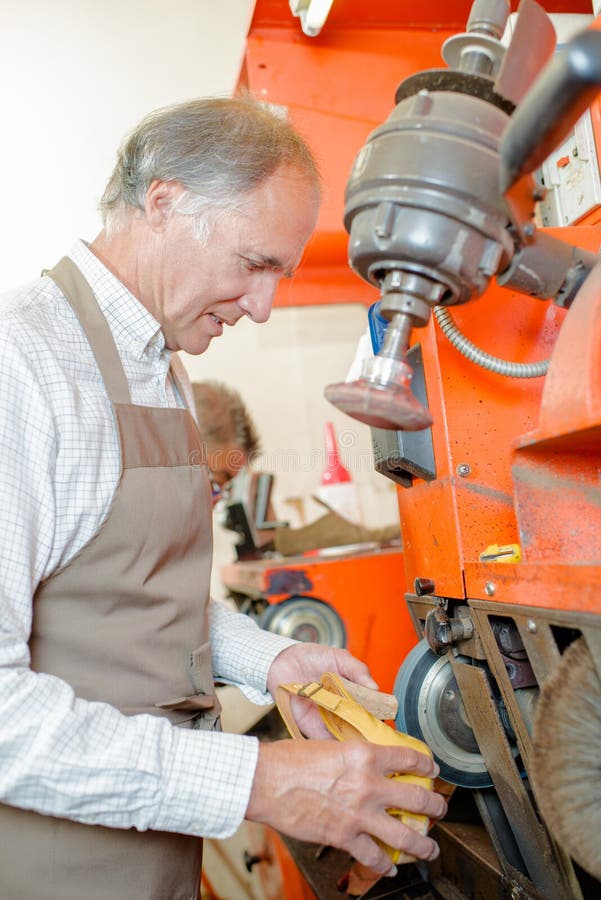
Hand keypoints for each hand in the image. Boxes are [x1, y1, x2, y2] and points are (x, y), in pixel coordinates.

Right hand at [246, 737, 445, 875]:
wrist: (266, 782)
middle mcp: (368, 784)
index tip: (432, 770)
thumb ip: (353, 754)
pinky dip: (385, 864)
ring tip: (430, 847)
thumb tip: (366, 759)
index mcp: (365, 755)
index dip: (427, 765)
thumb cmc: (290, 760)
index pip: (409, 759)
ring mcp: (359, 814)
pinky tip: (391, 866)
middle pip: (417, 798)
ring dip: (423, 844)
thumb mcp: (329, 744)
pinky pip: (374, 856)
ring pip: (405, 835)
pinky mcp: (345, 837)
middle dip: (434, 806)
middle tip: (439, 809)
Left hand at [266, 643, 377, 738]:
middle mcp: (343, 711)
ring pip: (346, 738)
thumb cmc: (313, 657)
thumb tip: (376, 688)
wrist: (284, 660)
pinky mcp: (311, 728)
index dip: (381, 718)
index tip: (390, 724)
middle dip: (370, 734)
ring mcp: (328, 721)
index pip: (372, 711)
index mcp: (353, 695)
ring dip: (354, 742)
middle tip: (379, 739)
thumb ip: (358, 671)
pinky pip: (325, 741)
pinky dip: (334, 745)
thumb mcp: (340, 658)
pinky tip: (343, 746)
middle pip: (361, 728)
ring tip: (364, 745)